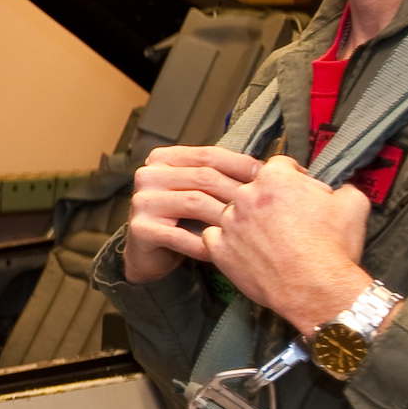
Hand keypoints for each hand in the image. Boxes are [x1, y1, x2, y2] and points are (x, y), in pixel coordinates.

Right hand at [122, 144, 262, 281]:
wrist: (150, 253)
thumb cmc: (181, 220)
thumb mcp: (198, 191)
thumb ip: (219, 176)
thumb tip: (267, 169)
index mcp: (163, 158)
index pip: (208, 154)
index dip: (240, 164)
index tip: (266, 176)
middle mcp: (148, 174)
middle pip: (203, 177)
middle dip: (237, 191)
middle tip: (264, 204)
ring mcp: (142, 201)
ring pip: (195, 202)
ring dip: (225, 217)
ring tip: (249, 227)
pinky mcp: (140, 228)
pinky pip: (180, 235)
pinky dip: (205, 243)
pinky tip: (224, 249)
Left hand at [201, 156, 374, 334]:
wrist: (317, 289)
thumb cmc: (334, 248)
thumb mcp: (353, 204)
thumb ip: (342, 187)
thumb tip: (339, 189)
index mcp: (275, 177)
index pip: (279, 166)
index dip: (293, 178)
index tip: (297, 191)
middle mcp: (247, 195)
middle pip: (254, 189)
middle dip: (269, 201)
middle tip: (285, 220)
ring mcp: (230, 223)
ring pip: (234, 213)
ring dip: (247, 222)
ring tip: (268, 240)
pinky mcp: (220, 249)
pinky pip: (214, 237)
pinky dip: (227, 242)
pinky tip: (245, 250)